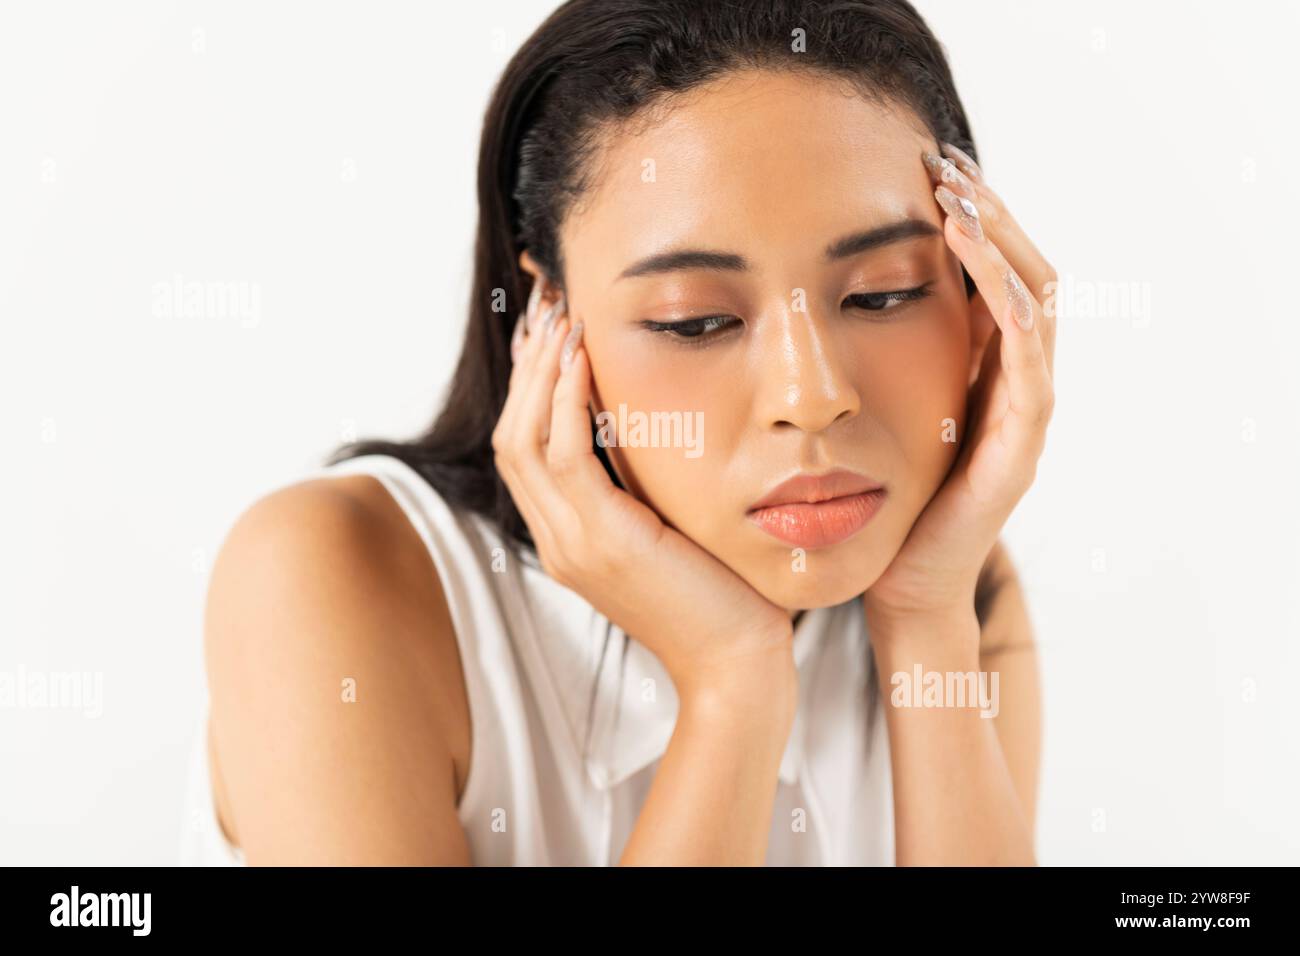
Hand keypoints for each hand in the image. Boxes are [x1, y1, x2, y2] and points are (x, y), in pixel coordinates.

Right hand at [492, 283, 796, 705]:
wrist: (737, 662)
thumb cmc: (722, 594)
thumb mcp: (670, 528)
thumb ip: (643, 484)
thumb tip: (644, 420)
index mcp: (569, 538)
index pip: (525, 449)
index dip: (530, 386)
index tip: (551, 330)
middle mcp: (559, 540)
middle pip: (510, 436)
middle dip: (526, 367)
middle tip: (548, 305)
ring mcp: (573, 544)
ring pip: (523, 440)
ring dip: (540, 373)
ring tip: (562, 317)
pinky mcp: (603, 542)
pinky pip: (564, 457)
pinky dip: (567, 402)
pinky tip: (583, 360)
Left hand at [864, 143, 1056, 630]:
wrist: (896, 581)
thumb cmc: (878, 493)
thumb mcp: (876, 399)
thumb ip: (876, 344)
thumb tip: (821, 275)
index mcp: (982, 365)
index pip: (996, 269)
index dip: (972, 213)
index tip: (929, 163)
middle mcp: (1014, 380)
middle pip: (1026, 270)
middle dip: (989, 212)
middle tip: (946, 162)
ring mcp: (1024, 413)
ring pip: (1039, 304)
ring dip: (1001, 245)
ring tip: (958, 200)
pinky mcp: (1019, 449)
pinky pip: (1031, 365)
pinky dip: (1011, 308)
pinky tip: (980, 268)